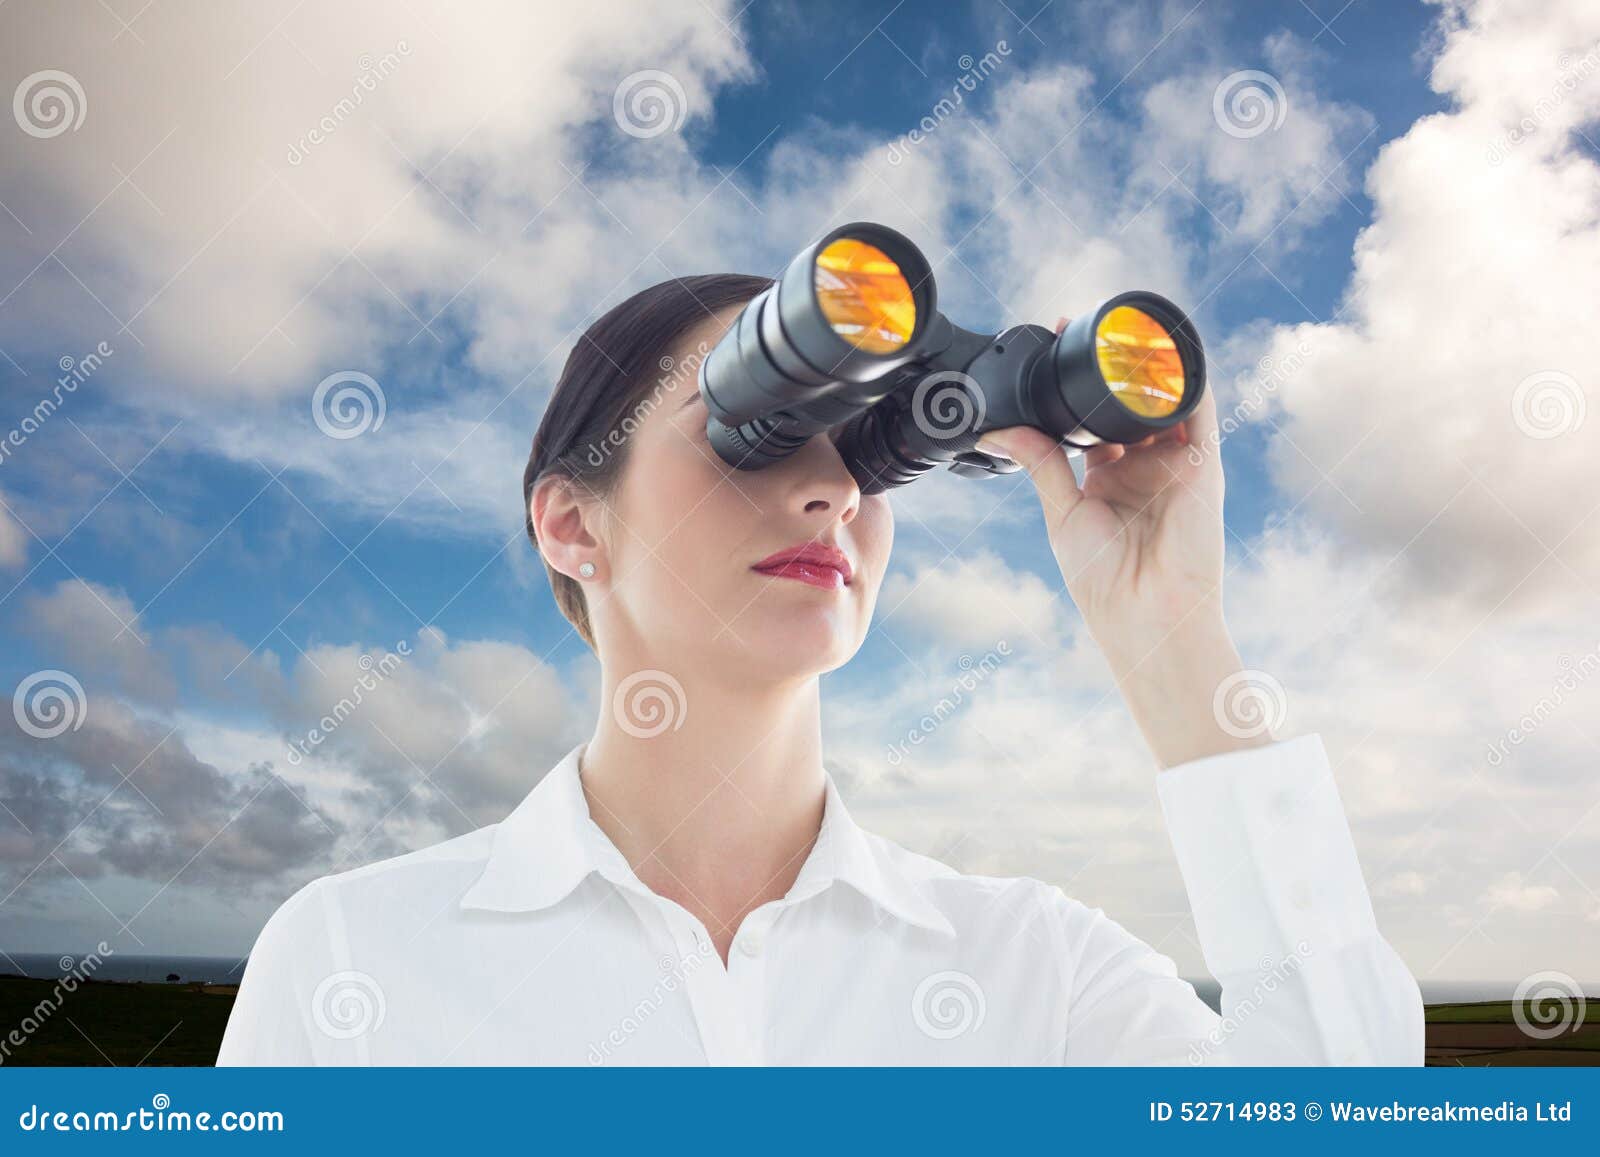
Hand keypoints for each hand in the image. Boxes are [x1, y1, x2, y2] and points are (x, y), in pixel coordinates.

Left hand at [975, 318, 1265, 767]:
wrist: (1147, 615)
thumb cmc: (1104, 580)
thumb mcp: (1062, 512)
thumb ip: (1040, 462)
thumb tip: (999, 428)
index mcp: (1109, 481)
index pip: (1093, 420)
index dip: (1075, 386)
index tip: (1054, 346)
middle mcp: (1145, 468)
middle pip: (1128, 405)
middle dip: (1110, 367)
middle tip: (1083, 325)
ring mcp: (1175, 465)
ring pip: (1163, 401)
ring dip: (1147, 363)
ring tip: (1123, 323)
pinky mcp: (1201, 466)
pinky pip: (1200, 411)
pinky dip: (1189, 376)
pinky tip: (1173, 343)